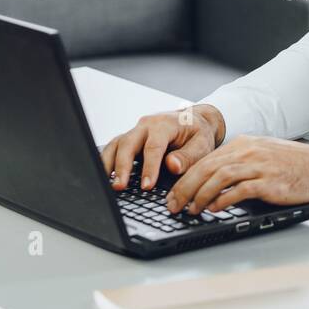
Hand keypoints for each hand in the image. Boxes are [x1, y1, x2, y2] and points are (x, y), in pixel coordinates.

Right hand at [99, 104, 224, 191]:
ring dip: (109, 163)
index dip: (149, 167)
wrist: (194, 121)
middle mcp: (146, 125)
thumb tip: (172, 166)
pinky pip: (114, 147)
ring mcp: (136, 131)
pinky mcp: (130, 138)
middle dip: (122, 166)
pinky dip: (108, 160)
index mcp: (164, 124)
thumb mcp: (202, 145)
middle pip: (128, 143)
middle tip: (120, 186)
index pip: (153, 146)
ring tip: (107, 183)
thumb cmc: (198, 133)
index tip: (147, 185)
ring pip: (116, 144)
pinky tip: (106, 176)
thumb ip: (188, 156)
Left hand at [166, 136, 308, 213]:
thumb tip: (212, 183)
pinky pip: (239, 190)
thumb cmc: (294, 164)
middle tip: (173, 205)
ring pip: (219, 177)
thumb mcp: (262, 155)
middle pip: (207, 168)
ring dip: (199, 195)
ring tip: (190, 210)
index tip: (173, 194)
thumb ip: (239, 164)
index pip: (206, 160)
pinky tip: (213, 208)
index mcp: (244, 144)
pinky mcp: (269, 182)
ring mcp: (259, 166)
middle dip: (185, 188)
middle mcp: (248, 152)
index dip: (185, 178)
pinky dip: (222, 199)